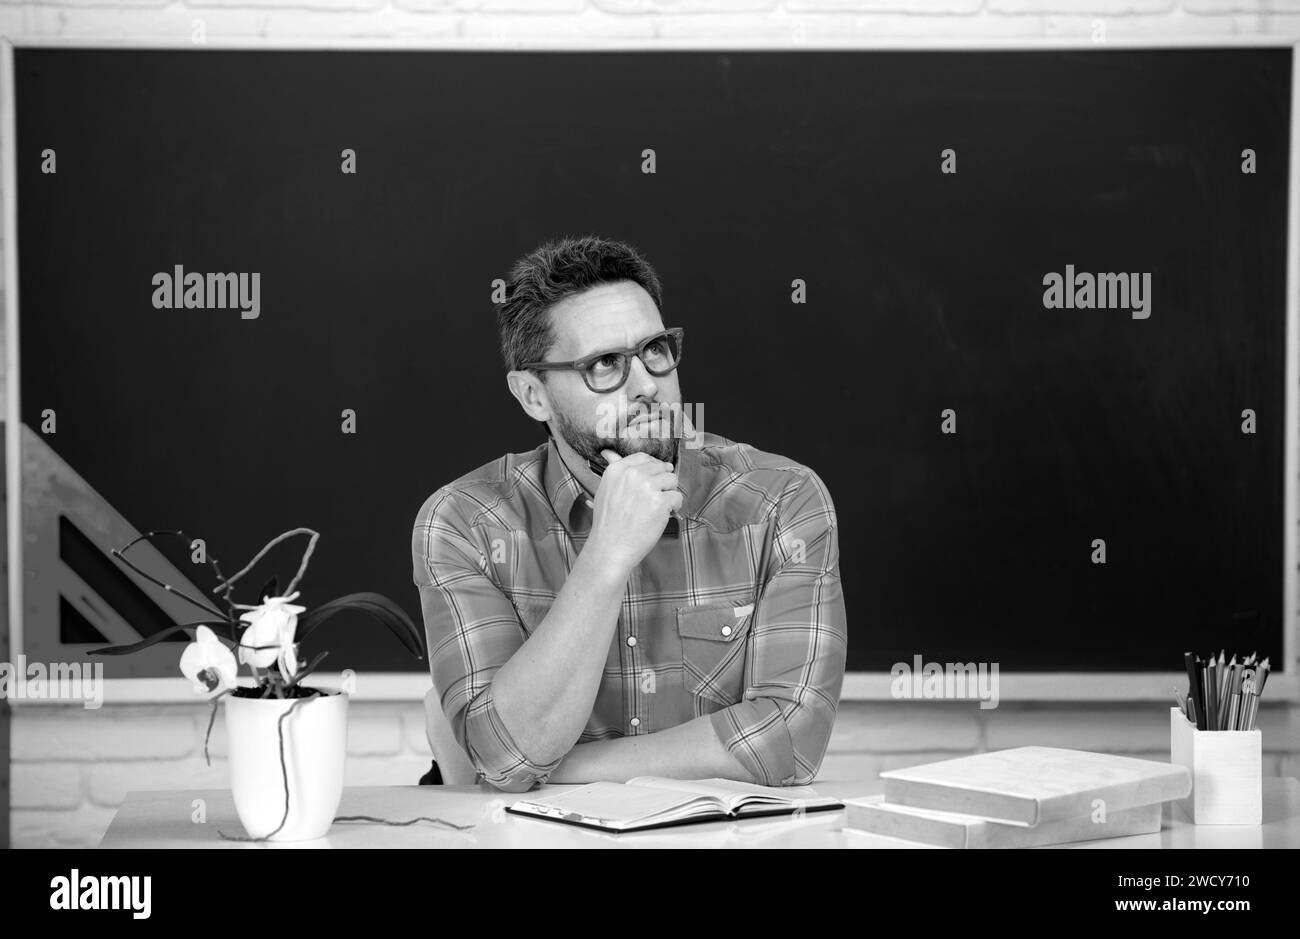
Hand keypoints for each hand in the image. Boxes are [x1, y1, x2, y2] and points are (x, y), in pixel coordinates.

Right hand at [586, 449, 682, 572]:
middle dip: (663, 481)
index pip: (644, 457)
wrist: (610, 547)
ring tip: (660, 506)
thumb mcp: (604, 490)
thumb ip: (615, 473)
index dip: (653, 467)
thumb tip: (610, 453)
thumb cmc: (608, 523)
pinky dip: (674, 507)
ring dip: (669, 493)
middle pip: (661, 467)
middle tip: (657, 497)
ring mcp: (647, 487)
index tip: (656, 477)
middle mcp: (633, 474)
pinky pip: (677, 497)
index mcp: (618, 469)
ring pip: (672, 479)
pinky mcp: (660, 502)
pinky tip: (664, 514)